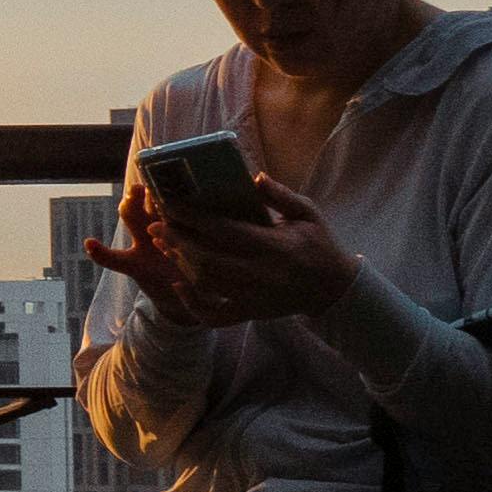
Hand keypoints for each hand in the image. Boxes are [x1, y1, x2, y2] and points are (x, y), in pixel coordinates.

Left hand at [85, 179, 359, 332]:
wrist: (334, 289)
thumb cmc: (320, 245)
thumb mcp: (308, 213)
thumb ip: (281, 196)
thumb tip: (254, 177)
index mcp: (274, 246)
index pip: (225, 231)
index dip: (194, 219)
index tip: (171, 205)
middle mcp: (260, 273)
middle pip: (207, 258)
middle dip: (178, 241)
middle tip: (157, 225)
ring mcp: (253, 297)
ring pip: (207, 283)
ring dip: (181, 263)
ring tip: (163, 245)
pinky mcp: (250, 312)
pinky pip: (215, 314)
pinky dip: (193, 303)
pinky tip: (178, 284)